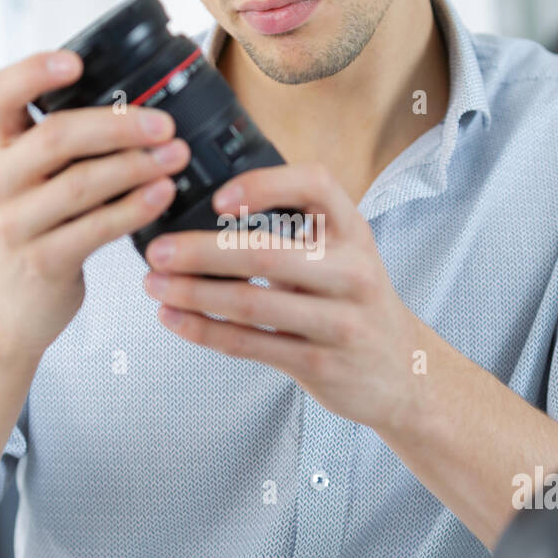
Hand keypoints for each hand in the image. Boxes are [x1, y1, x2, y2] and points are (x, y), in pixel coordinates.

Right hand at [0, 49, 190, 367]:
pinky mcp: (43, 261)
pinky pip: (95, 228)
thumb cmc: (32, 231)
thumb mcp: (32, 180)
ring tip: (175, 155)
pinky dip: (134, 209)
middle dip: (117, 126)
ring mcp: (16, 224)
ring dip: (136, 166)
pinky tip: (162, 194)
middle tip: (163, 124)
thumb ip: (64, 147)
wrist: (5, 309)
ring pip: (81, 183)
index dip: (34, 72)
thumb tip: (137, 110)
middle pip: (56, 137)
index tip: (76, 62)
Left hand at [142, 162, 424, 432]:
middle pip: (267, 253)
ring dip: (193, 293)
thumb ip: (292, 235)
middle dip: (201, 251)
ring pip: (252, 303)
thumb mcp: (342, 256)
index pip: (316, 185)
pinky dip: (205, 330)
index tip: (220, 198)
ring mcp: (339, 321)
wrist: (403, 372)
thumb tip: (204, 219)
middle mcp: (351, 272)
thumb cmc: (355, 304)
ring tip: (154, 284)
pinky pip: (251, 344)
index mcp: (354, 232)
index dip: (265, 184)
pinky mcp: (319, 363)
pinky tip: (175, 317)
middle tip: (157, 250)